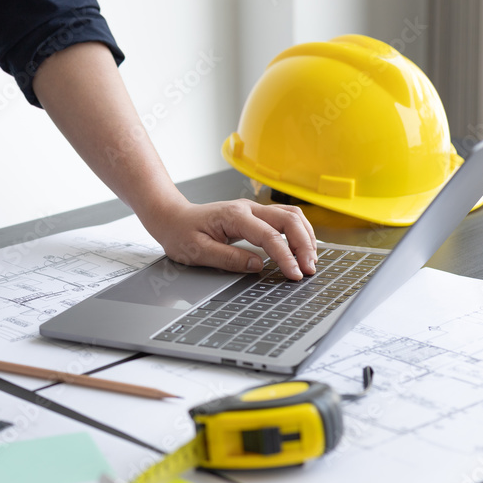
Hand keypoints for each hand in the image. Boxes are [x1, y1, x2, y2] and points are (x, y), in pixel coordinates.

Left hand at [143, 198, 317, 279]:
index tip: (294, 274)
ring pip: (291, 215)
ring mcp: (253, 209)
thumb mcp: (198, 252)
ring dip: (306, 237)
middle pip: (289, 219)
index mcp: (234, 216)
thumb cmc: (181, 233)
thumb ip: (229, 259)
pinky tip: (302, 248)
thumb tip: (258, 265)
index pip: (270, 236)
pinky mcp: (255, 215)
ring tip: (310, 261)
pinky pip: (285, 218)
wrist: (172, 217)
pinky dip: (299, 232)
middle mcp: (248, 208)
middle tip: (309, 269)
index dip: (286, 256)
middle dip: (304, 245)